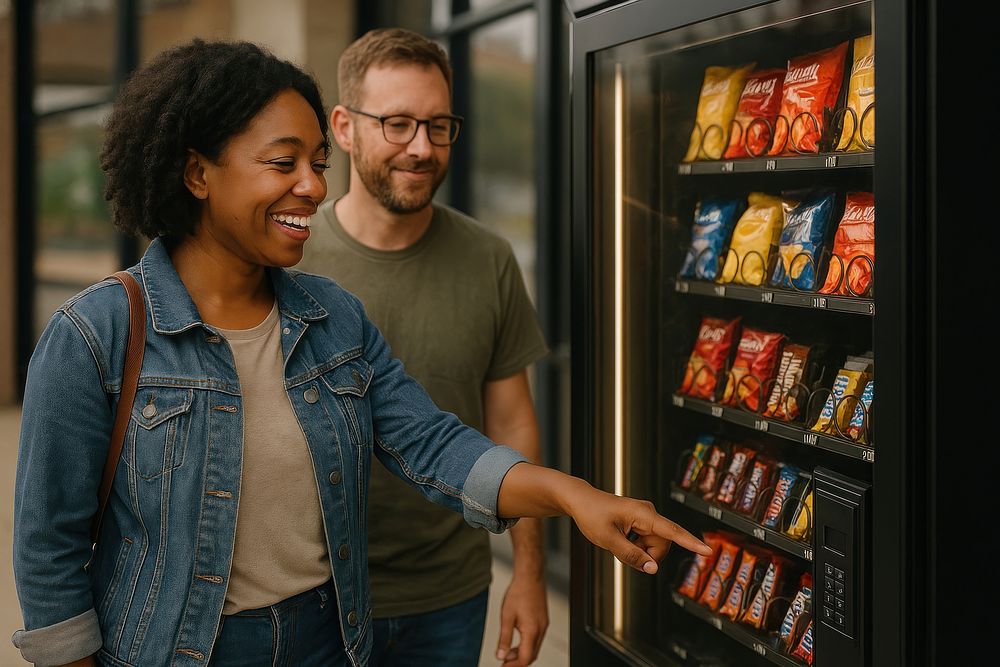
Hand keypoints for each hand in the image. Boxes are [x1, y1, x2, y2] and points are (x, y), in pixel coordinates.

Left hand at [495, 573, 548, 664]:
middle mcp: (540, 630)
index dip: (513, 666)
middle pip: (531, 656)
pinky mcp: (543, 621)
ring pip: (535, 648)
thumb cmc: (519, 592)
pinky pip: (537, 639)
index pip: (525, 658)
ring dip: (522, 654)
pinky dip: (527, 645)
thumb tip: (501, 654)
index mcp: (532, 631)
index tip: (504, 666)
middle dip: (518, 662)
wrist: (530, 577)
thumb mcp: (506, 617)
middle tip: (505, 663)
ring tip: (508, 653)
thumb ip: (504, 638)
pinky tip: (517, 642)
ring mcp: (543, 626)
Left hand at [569, 487, 711, 573]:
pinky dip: (636, 548)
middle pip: (661, 546)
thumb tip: (652, 569)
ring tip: (619, 542)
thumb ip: (631, 556)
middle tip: (623, 551)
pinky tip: (621, 540)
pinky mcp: (642, 522)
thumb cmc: (592, 515)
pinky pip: (646, 543)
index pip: (672, 532)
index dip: (690, 543)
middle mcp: (649, 514)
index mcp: (643, 514)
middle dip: (646, 555)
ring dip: (639, 552)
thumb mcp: (608, 540)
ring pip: (654, 546)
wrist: (581, 501)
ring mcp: (646, 518)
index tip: (707, 551)